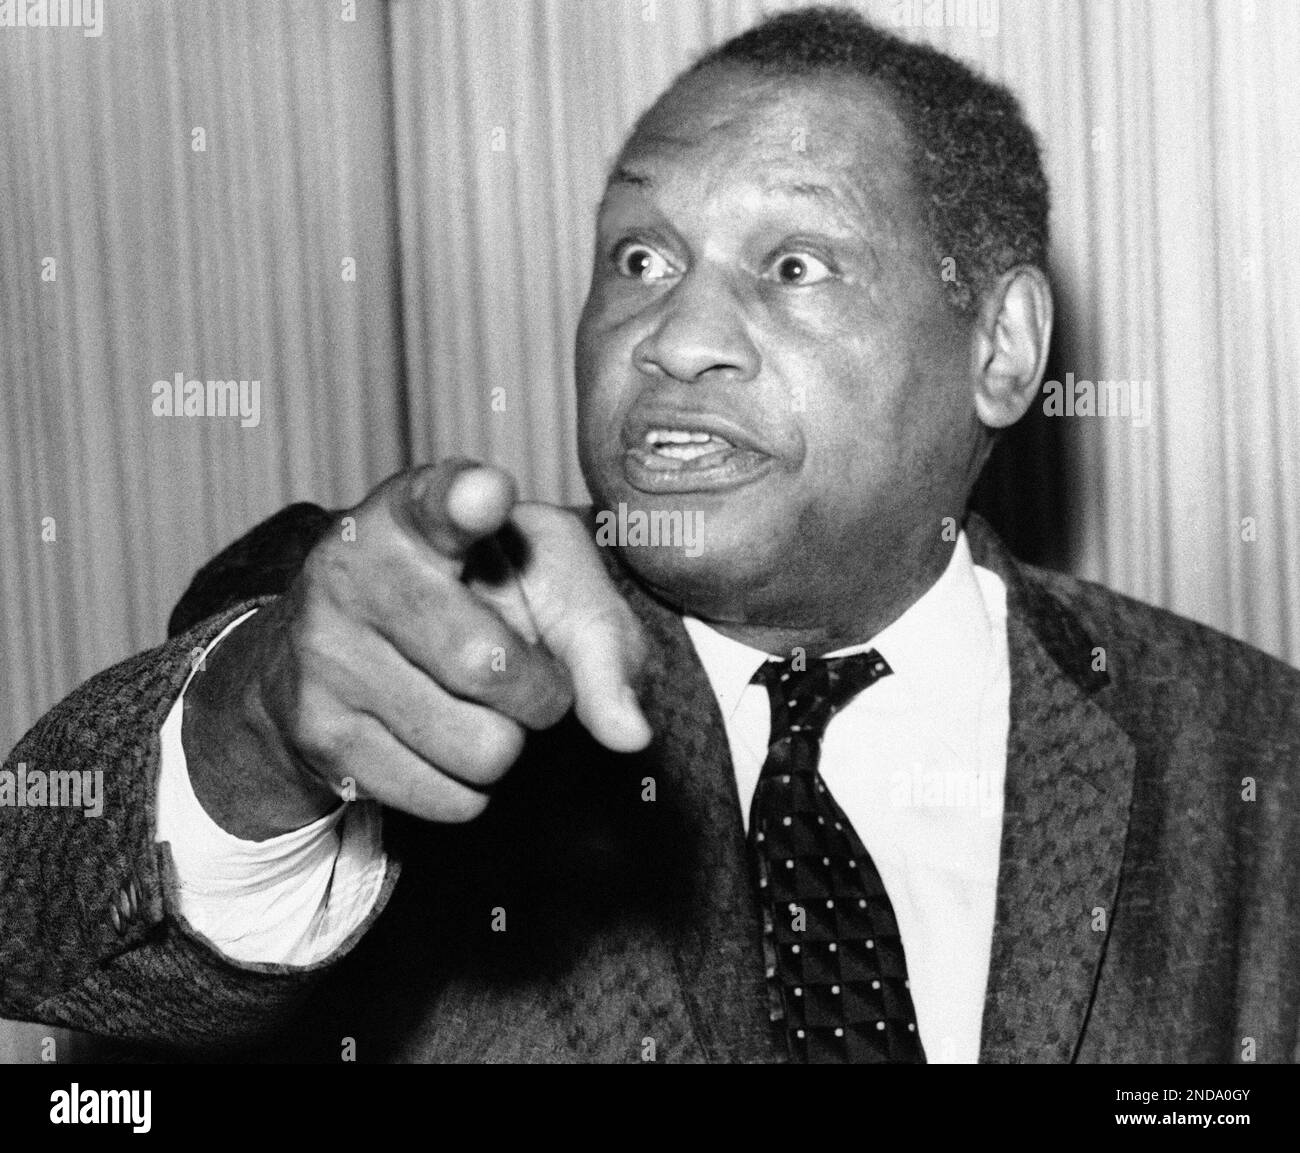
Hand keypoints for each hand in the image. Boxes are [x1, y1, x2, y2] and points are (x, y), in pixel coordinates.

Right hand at [183, 461, 650, 839]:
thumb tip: (630, 735)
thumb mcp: (551, 587)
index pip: (440, 503)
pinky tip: (440, 737)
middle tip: (519, 667)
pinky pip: (450, 800)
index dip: (466, 500)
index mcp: (416, 513)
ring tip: (471, 700)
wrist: (351, 645)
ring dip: (506, 742)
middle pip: (491, 668)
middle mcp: (356, 573)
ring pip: (481, 750)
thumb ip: (603, 642)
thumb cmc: (477, 598)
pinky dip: (471, 785)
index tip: (487, 494)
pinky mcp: (320, 735)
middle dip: (541, 690)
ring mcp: (327, 656)